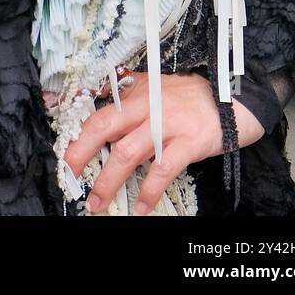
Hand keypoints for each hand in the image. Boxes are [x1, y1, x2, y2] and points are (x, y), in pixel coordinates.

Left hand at [62, 71, 265, 215]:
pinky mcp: (187, 143)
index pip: (99, 109)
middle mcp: (148, 106)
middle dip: (82, 151)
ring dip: (108, 180)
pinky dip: (148, 191)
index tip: (62, 151)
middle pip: (105, 126)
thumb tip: (97, 96)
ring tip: (97, 202)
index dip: (78, 131)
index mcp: (137, 93)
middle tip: (68, 173)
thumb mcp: (155, 87)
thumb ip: (128, 92)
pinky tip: (140, 207)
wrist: (232, 99)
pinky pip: (162, 170)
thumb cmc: (190, 96)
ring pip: (127, 152)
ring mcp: (167, 125)